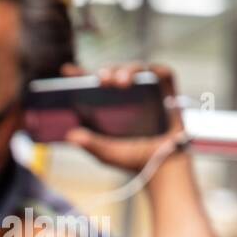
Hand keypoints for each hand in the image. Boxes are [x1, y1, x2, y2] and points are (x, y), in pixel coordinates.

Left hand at [59, 62, 185, 172]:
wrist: (167, 166)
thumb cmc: (134, 159)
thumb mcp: (108, 153)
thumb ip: (91, 144)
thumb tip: (70, 136)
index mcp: (107, 107)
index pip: (91, 85)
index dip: (80, 75)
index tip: (67, 70)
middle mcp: (125, 96)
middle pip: (114, 73)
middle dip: (108, 71)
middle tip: (102, 80)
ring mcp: (147, 92)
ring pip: (136, 69)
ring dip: (128, 70)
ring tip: (121, 82)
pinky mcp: (168, 92)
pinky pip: (163, 74)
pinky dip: (156, 71)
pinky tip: (147, 76)